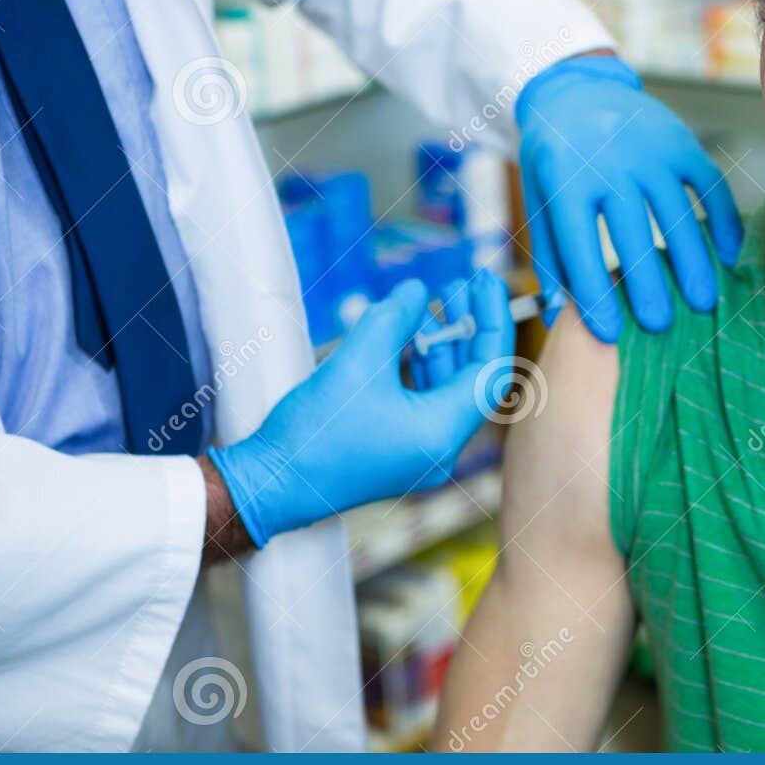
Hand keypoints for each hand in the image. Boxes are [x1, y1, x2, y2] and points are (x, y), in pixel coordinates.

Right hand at [207, 273, 514, 548]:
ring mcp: (421, 454)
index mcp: (442, 433)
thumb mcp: (357, 362)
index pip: (489, 369)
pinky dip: (420, 368)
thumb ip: (393, 320)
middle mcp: (442, 449)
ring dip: (442, 345)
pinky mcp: (400, 452)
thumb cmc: (313, 432)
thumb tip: (416, 291)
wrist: (271, 485)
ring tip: (426, 304)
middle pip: (473, 378)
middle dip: (468, 328)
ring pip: (447, 389)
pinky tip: (407, 337)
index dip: (493, 319)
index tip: (487, 279)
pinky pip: (425, 402)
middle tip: (459, 283)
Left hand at [516, 53, 743, 343]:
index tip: (610, 335)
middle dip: (650, 287)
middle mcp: (610, 164)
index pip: (581, 249)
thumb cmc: (554, 156)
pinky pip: (710, 185)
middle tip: (660, 326)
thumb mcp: (539, 199)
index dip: (595, 297)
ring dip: (694, 263)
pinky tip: (728, 254)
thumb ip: (550, 254)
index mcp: (565, 181)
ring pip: (679, 215)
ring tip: (702, 302)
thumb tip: (558, 314)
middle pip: (634, 236)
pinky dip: (723, 221)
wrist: (576, 89)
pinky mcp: (681, 141)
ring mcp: (649, 151)